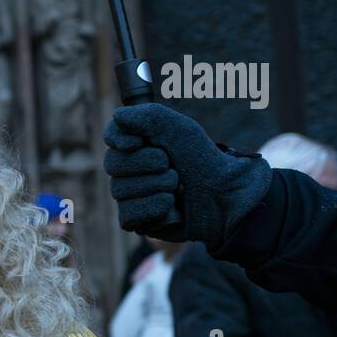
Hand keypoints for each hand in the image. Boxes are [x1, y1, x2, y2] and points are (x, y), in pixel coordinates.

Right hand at [102, 103, 272, 247]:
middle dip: (148, 164)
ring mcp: (130, 196)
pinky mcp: (136, 221)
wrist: (225, 197)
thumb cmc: (203, 161)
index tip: (137, 142)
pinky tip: (171, 207)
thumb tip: (117, 116)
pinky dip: (153, 209)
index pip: (111, 136)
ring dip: (157, 187)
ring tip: (178, 188)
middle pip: (113, 164)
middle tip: (172, 165)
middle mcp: (129, 170)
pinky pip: (128, 215)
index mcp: (138, 144)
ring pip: (121, 191)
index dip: (119, 139)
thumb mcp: (180, 129)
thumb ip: (147, 116)